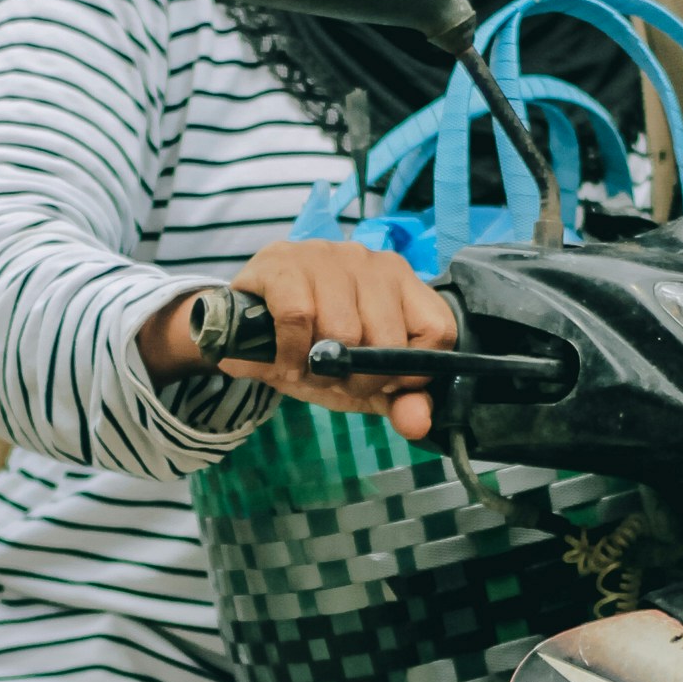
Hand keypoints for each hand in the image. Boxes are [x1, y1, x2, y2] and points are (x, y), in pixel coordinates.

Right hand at [138, 240, 457, 441]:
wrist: (244, 323)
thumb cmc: (314, 347)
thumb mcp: (362, 383)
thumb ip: (398, 403)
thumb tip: (418, 424)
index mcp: (405, 286)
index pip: (438, 332)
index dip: (412, 373)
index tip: (384, 385)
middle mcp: (374, 263)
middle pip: (386, 339)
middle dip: (357, 379)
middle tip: (333, 380)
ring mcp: (330, 257)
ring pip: (342, 330)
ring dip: (318, 368)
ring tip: (306, 368)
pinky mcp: (285, 262)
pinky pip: (298, 317)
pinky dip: (290, 352)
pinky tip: (285, 359)